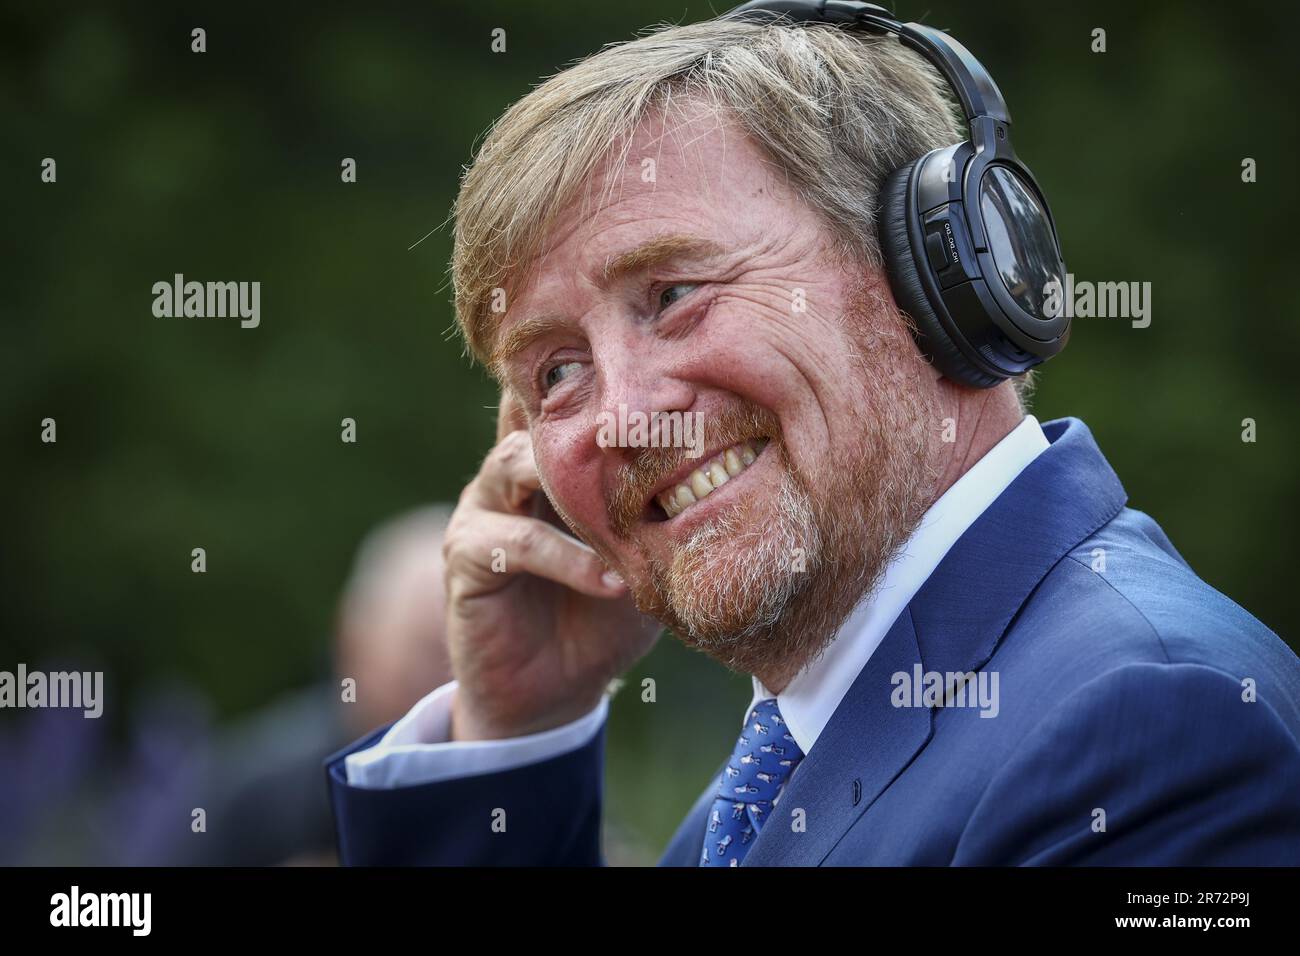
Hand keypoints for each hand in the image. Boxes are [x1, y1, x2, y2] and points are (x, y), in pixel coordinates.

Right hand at [444, 390, 659, 739]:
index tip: (661, 377)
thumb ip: (662, 512)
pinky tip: (612, 582)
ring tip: (634, 514)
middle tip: (651, 426)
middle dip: (589, 420)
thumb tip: (729, 474)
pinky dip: (571, 560)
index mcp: (548, 461)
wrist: (551, 692)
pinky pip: (520, 544)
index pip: (565, 402)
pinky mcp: (467, 557)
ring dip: (578, 487)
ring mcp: (482, 508)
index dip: (600, 385)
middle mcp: (506, 471)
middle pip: (533, 416)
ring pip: (515, 464)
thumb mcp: (643, 557)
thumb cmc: (602, 617)